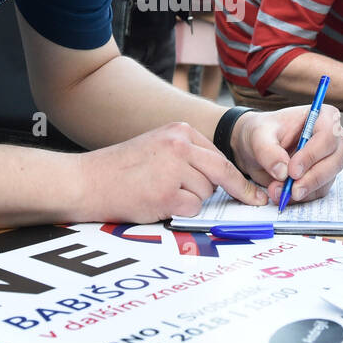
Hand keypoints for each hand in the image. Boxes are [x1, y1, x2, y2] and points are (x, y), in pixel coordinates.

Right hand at [76, 122, 267, 222]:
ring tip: (159, 193)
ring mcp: (174, 168)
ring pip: (205, 193)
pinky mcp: (167, 193)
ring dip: (189, 201)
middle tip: (256, 201)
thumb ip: (186, 157)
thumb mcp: (157, 148)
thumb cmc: (119, 169)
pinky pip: (191, 208)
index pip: (219, 156)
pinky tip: (155, 202)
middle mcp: (179, 145)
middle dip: (240, 190)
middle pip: (221, 172)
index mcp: (178, 131)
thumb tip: (220, 179)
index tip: (253, 191)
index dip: (237, 178)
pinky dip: (178, 212)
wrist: (86, 181)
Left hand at [232, 105, 342, 205]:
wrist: (256, 148)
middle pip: (334, 161)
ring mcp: (330, 159)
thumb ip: (268, 151)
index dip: (312, 155)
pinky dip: (301, 197)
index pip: (328, 136)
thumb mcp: (258, 136)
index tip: (293, 170)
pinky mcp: (323, 178)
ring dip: (304, 190)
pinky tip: (283, 194)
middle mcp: (332, 138)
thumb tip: (282, 172)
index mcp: (322, 117)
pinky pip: (318, 192)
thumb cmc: (263, 132)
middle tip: (291, 189)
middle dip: (312, 178)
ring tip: (277, 192)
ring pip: (327, 180)